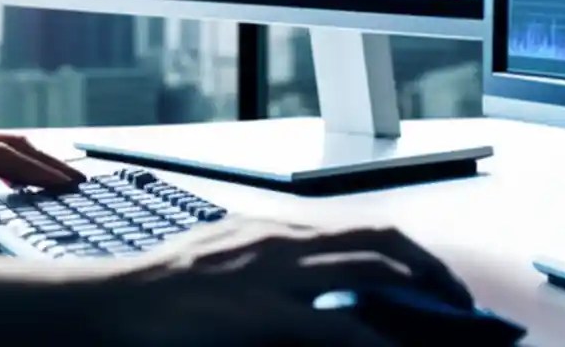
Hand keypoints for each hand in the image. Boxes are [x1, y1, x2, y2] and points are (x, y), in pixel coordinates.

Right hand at [82, 216, 473, 345]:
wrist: (108, 306)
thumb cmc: (157, 291)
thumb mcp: (218, 262)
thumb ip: (264, 266)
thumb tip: (306, 287)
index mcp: (272, 230)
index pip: (355, 229)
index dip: (403, 252)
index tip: (429, 276)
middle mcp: (282, 241)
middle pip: (379, 240)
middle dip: (428, 268)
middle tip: (456, 301)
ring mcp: (276, 275)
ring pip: (373, 271)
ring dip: (422, 295)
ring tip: (451, 321)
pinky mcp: (264, 315)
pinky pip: (340, 331)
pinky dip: (379, 346)